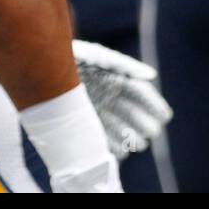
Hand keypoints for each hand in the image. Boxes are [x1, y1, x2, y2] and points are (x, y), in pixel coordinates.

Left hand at [73, 39, 172, 158]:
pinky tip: (118, 150)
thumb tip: (152, 75)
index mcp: (118, 80)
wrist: (44, 68)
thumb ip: (125, 66)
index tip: (164, 116)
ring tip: (136, 143)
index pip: (143, 95)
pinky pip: (104, 139)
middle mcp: (111, 97)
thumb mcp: (99, 58)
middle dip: (145, 124)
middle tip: (149, 131)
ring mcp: (100, 111)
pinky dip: (112, 146)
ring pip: (121, 129)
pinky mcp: (86, 123)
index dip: (155, 105)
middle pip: (135, 115)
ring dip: (131, 137)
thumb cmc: (75, 58)